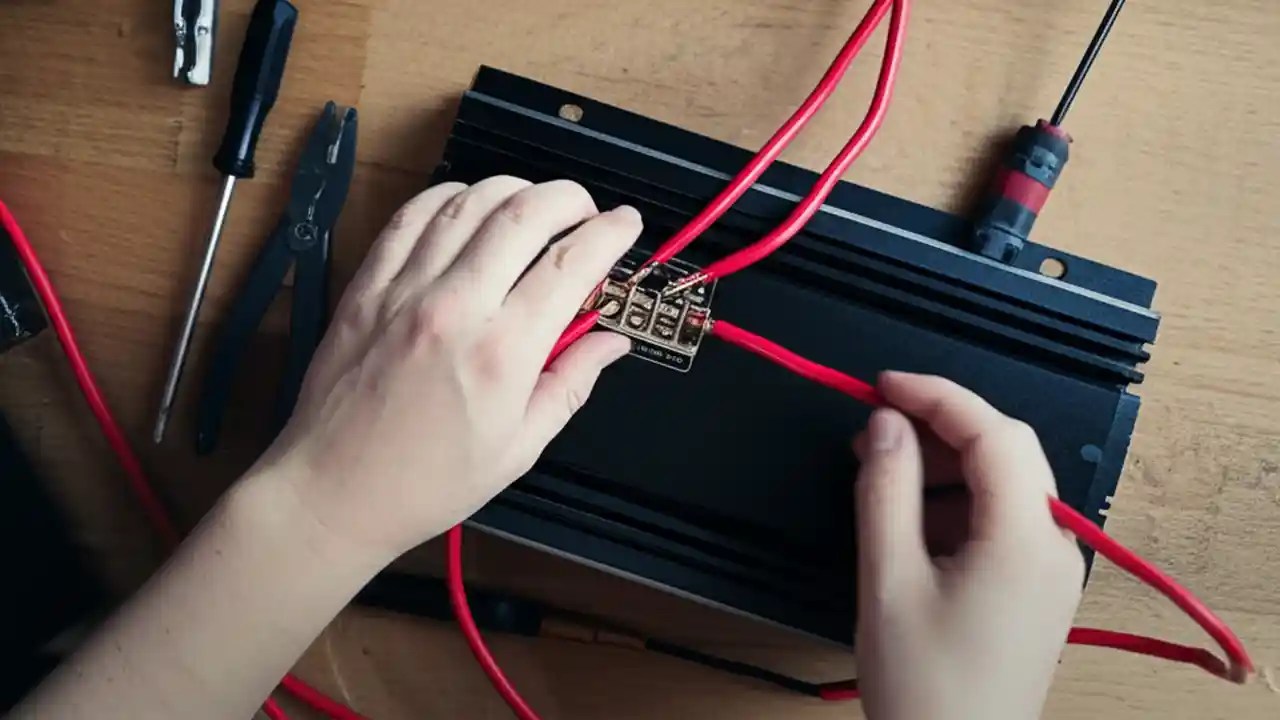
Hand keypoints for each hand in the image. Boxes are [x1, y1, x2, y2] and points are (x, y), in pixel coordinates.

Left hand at [254, 176, 638, 559]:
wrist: (334, 492)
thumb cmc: (427, 482)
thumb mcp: (520, 447)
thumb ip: (571, 382)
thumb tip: (611, 343)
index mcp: (501, 354)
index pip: (571, 264)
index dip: (610, 232)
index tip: (626, 224)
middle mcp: (454, 308)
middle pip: (524, 214)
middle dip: (568, 199)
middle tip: (585, 211)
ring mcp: (404, 291)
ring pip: (468, 202)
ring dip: (513, 190)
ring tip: (534, 206)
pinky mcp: (367, 287)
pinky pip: (412, 217)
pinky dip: (450, 199)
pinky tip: (469, 208)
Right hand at [853, 371, 1084, 719]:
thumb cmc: (923, 685)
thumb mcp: (889, 581)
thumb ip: (886, 490)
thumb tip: (884, 424)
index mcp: (1024, 539)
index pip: (992, 433)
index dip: (935, 395)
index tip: (879, 383)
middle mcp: (1053, 546)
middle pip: (1007, 450)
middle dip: (942, 426)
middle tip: (875, 424)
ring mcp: (1051, 570)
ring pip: (1006, 482)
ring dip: (947, 464)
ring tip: (883, 475)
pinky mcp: (1037, 590)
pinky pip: (1004, 520)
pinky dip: (958, 502)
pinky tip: (911, 520)